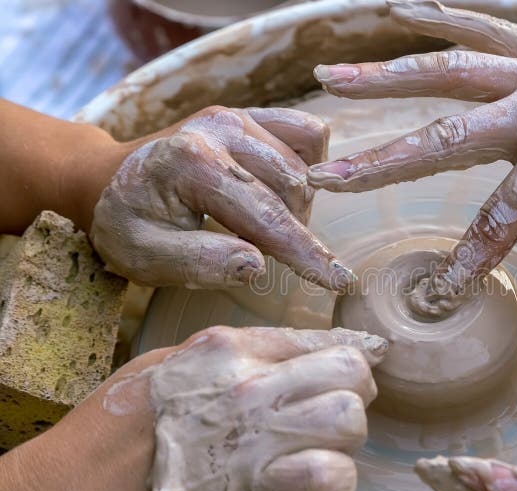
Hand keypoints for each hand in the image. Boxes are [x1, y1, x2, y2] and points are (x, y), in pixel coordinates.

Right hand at [0, 326, 386, 490]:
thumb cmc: (121, 423)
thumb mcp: (173, 362)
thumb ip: (238, 350)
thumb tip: (299, 348)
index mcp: (228, 349)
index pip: (318, 340)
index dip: (352, 352)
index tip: (370, 358)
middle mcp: (249, 387)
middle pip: (349, 373)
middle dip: (355, 390)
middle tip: (338, 405)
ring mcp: (256, 439)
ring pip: (349, 420)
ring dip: (345, 436)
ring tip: (322, 444)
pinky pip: (331, 478)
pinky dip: (333, 480)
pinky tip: (312, 478)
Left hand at [91, 105, 355, 290]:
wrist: (106, 181)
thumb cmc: (124, 224)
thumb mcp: (143, 258)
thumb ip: (199, 263)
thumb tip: (257, 264)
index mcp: (193, 163)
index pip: (268, 217)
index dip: (307, 255)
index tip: (342, 282)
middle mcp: (221, 129)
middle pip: (293, 191)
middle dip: (293, 231)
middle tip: (261, 252)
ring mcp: (237, 117)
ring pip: (304, 167)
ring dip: (298, 204)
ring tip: (264, 225)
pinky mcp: (247, 115)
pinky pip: (306, 134)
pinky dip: (307, 166)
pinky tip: (281, 190)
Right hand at [308, 1, 516, 315]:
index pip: (501, 219)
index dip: (470, 261)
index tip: (441, 293)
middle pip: (446, 137)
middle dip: (383, 161)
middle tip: (328, 175)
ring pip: (450, 70)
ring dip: (388, 76)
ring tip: (331, 77)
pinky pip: (490, 29)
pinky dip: (445, 17)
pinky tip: (402, 9)